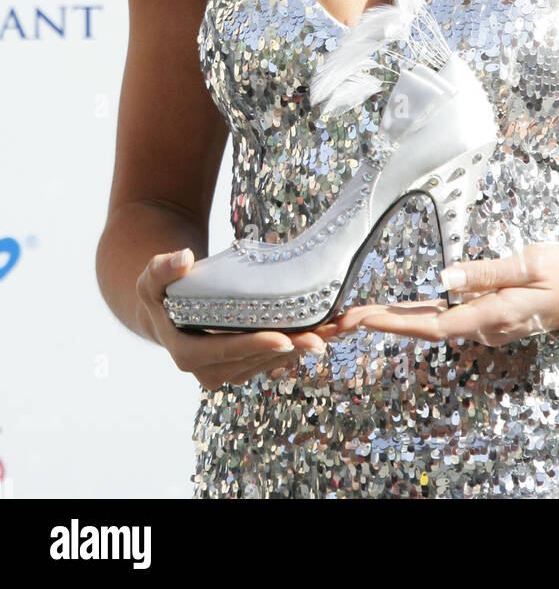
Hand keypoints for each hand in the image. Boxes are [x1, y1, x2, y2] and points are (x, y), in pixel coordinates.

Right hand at [137, 250, 342, 389]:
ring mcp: (230, 372)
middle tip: (325, 334)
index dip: (256, 344)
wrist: (166, 311)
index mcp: (187, 355)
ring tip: (336, 330)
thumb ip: (162, 268)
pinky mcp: (246, 366)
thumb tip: (184, 258)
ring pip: (272, 362)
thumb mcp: (151, 278)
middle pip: (257, 359)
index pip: (227, 351)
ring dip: (303, 347)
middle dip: (292, 347)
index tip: (285, 338)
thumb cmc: (160, 292)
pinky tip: (327, 331)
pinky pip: (276, 359)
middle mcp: (209, 372)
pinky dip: (300, 346)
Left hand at [334, 243, 558, 347]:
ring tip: (363, 313)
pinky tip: (405, 310)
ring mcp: (491, 326)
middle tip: (343, 320)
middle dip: (385, 324)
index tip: (361, 318)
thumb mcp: (529, 263)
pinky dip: (423, 316)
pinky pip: (452, 320)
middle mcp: (488, 328)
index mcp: (494, 316)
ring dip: (400, 320)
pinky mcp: (495, 318)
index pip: (433, 326)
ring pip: (437, 326)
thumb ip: (485, 272)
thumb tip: (444, 277)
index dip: (394, 323)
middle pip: (427, 330)